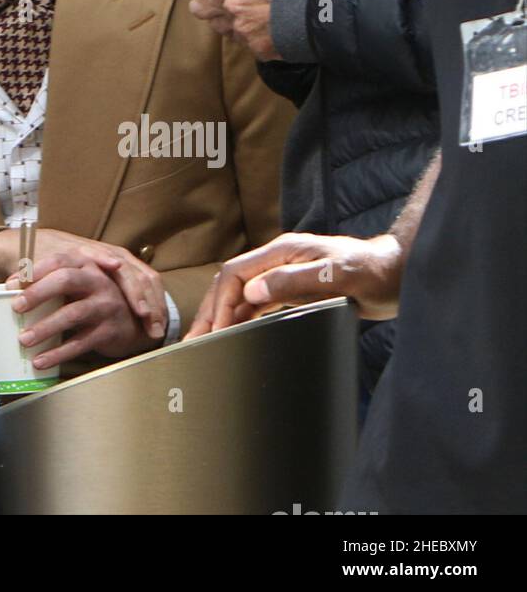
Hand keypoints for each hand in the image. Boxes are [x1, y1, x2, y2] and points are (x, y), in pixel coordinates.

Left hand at [0, 229, 167, 365]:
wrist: (134, 321)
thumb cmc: (94, 299)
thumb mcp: (78, 284)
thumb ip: (53, 281)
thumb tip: (9, 289)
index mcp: (87, 264)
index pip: (58, 260)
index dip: (33, 271)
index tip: (10, 284)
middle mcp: (98, 281)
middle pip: (65, 280)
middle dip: (38, 293)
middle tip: (16, 308)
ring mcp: (106, 306)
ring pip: (71, 314)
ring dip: (45, 328)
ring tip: (23, 340)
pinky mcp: (109, 331)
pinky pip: (80, 343)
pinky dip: (58, 353)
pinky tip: (41, 361)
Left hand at [179, 0, 290, 61]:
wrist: (322, 4)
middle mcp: (229, 7)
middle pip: (195, 8)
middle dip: (205, 0)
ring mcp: (241, 29)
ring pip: (216, 25)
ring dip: (225, 17)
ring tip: (248, 7)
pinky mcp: (254, 47)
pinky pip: (240, 40)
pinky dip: (248, 32)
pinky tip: (264, 22)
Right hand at [183, 232, 405, 338]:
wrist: (397, 272)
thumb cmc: (371, 271)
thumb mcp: (334, 275)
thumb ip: (292, 280)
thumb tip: (252, 291)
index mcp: (282, 251)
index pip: (236, 272)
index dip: (222, 301)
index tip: (217, 330)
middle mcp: (278, 261)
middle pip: (232, 283)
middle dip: (212, 310)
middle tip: (195, 340)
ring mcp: (285, 275)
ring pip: (242, 295)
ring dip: (223, 316)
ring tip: (206, 340)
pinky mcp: (294, 291)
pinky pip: (259, 304)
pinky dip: (242, 318)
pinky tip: (235, 332)